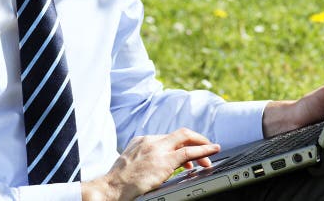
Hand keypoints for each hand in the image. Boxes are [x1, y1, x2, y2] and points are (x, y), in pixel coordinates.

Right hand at [82, 128, 219, 200]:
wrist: (111, 188)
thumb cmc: (119, 183)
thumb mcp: (131, 164)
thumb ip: (144, 160)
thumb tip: (155, 168)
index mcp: (141, 141)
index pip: (168, 138)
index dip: (181, 144)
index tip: (188, 154)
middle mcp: (150, 140)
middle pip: (179, 135)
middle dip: (196, 141)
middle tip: (206, 150)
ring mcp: (158, 148)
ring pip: (186, 139)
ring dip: (201, 145)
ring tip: (210, 154)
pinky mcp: (164, 160)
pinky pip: (189, 152)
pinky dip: (203, 150)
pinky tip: (212, 150)